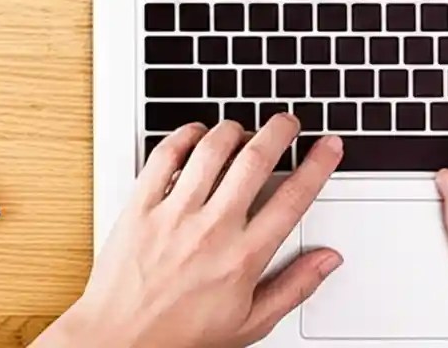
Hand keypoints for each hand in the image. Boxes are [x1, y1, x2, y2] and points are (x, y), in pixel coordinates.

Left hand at [34, 116, 344, 347]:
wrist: (118, 343)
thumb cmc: (181, 336)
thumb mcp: (250, 323)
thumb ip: (294, 287)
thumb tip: (328, 260)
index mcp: (243, 258)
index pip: (293, 198)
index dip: (318, 165)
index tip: (329, 146)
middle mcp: (211, 230)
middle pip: (256, 160)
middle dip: (280, 131)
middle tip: (288, 123)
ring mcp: (174, 215)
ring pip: (212, 149)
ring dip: (234, 129)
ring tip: (243, 129)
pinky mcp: (140, 208)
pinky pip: (164, 156)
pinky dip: (184, 136)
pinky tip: (197, 135)